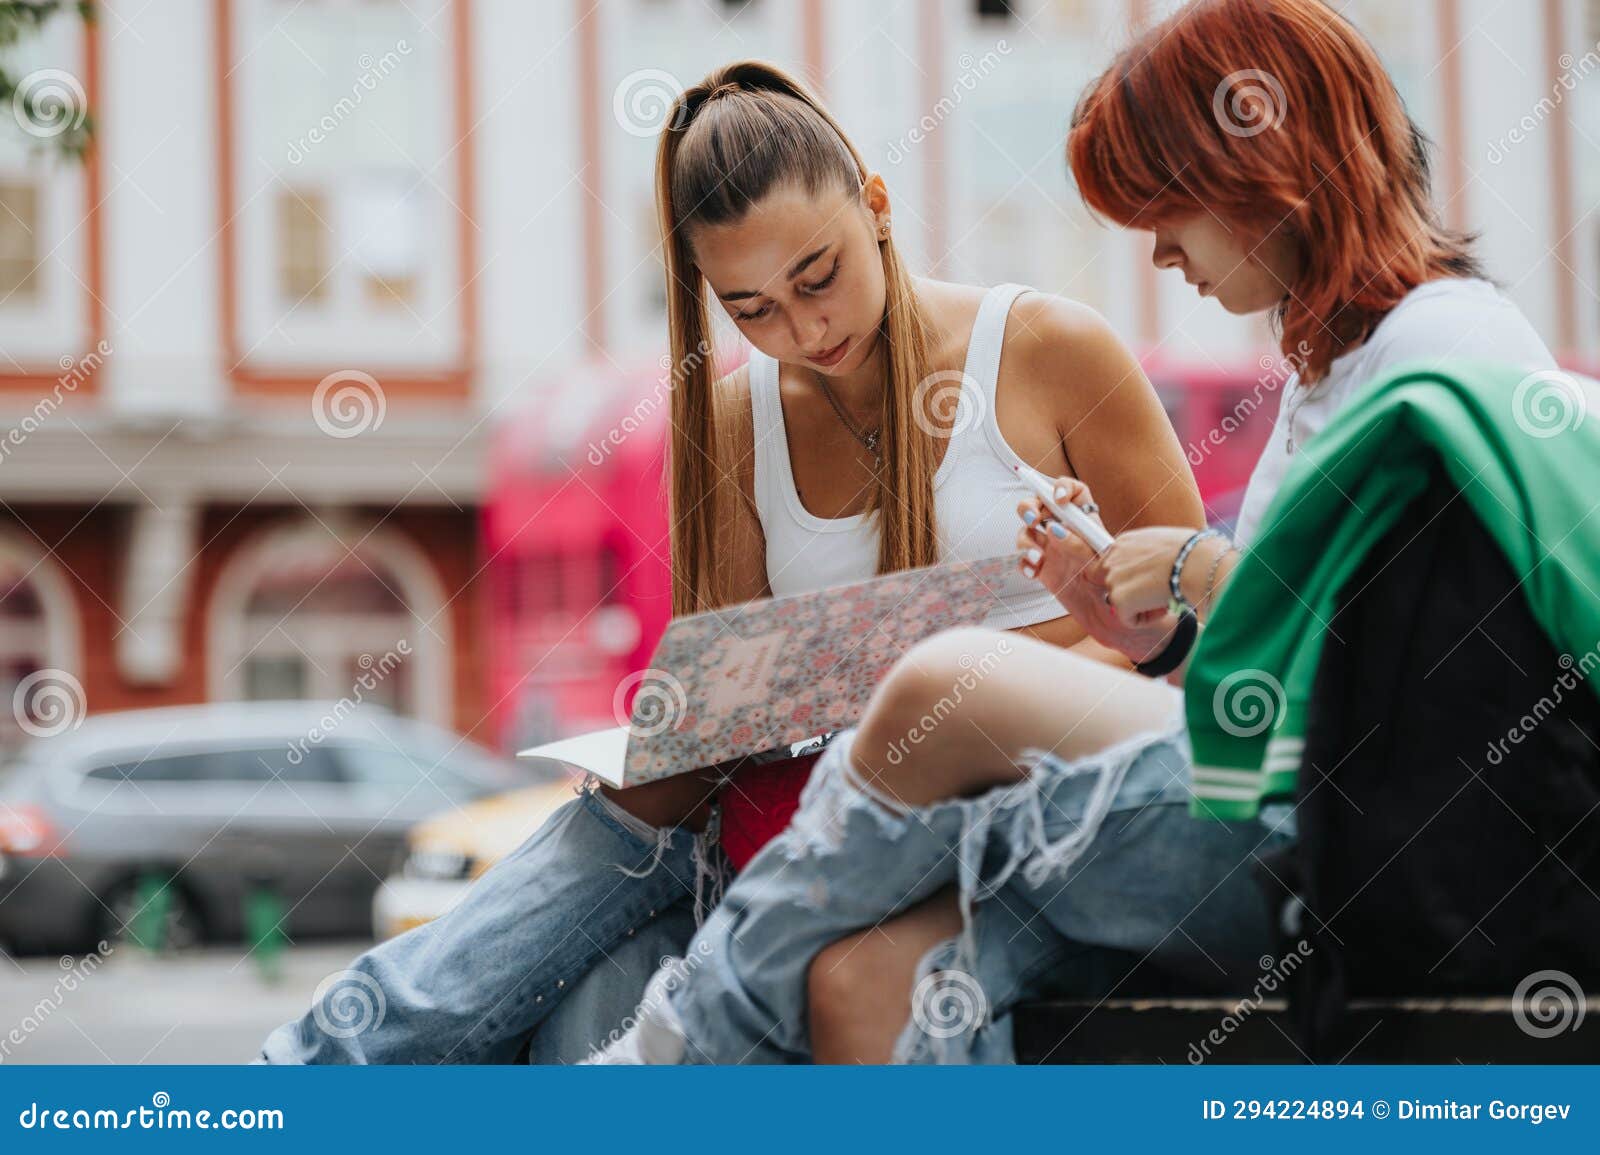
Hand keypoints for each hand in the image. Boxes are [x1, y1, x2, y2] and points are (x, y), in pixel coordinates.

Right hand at [1014, 479, 1176, 663]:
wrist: (1116, 618)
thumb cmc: (1120, 586)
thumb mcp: (1107, 564)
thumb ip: (1082, 546)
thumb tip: (1057, 532)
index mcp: (1086, 522)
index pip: (1073, 492)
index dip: (1063, 487)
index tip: (1059, 499)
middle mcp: (1066, 531)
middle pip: (1039, 505)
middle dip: (1029, 506)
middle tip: (1033, 519)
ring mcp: (1051, 549)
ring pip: (1027, 531)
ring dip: (1025, 540)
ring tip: (1037, 557)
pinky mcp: (1042, 570)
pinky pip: (1024, 560)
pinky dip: (1023, 563)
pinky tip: (1033, 572)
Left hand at [1092, 526, 1197, 618]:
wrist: (1194, 562)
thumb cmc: (1190, 551)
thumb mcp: (1159, 543)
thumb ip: (1143, 554)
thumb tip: (1142, 566)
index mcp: (1121, 543)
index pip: (1111, 567)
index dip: (1128, 580)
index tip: (1144, 584)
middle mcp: (1111, 559)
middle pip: (1112, 587)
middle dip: (1133, 595)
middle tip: (1157, 592)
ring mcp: (1112, 579)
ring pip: (1123, 605)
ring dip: (1143, 607)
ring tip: (1164, 597)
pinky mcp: (1119, 599)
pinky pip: (1129, 620)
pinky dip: (1147, 619)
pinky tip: (1162, 607)